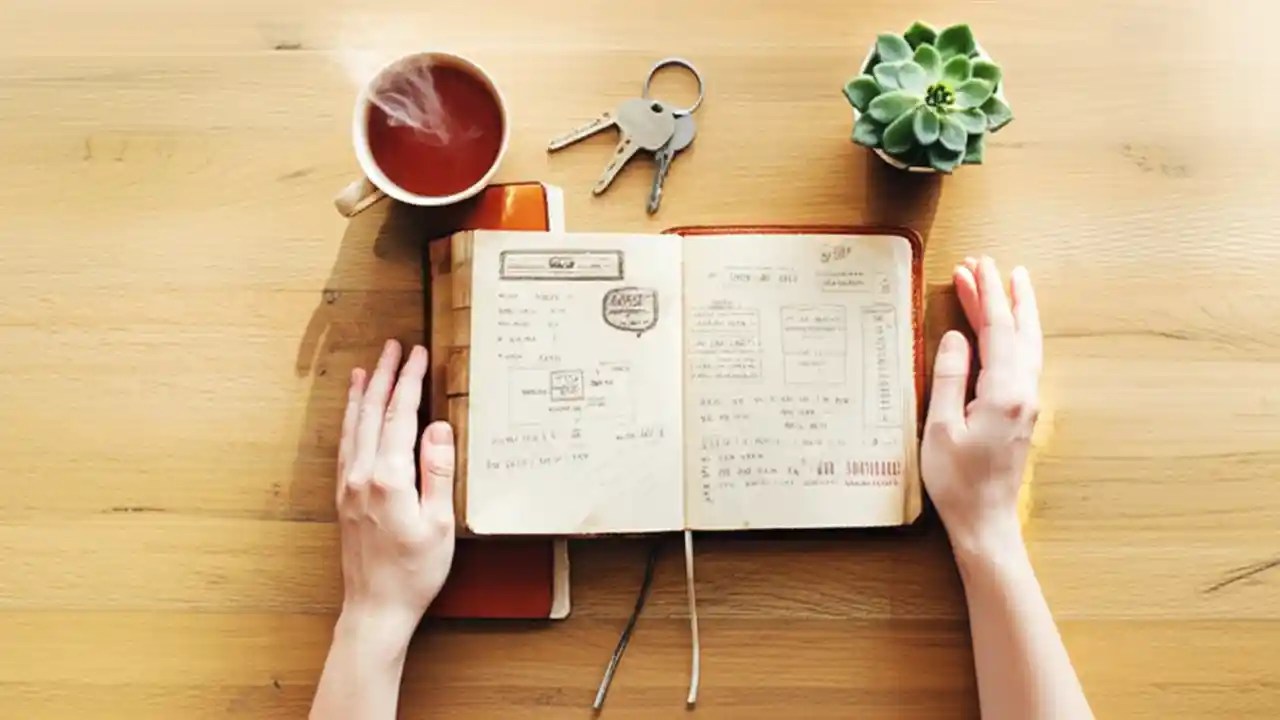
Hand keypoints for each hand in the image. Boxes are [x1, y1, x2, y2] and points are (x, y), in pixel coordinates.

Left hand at [336, 340, 455, 635]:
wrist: (376, 608)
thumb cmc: (415, 572)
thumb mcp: (440, 523)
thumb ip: (437, 472)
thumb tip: (437, 427)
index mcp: (390, 479)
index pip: (401, 416)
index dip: (410, 382)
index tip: (419, 355)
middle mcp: (363, 476)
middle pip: (374, 413)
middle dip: (386, 376)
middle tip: (395, 346)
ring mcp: (349, 486)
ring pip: (354, 427)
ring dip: (363, 394)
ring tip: (368, 367)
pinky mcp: (344, 498)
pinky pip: (345, 447)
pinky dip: (349, 422)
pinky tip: (353, 414)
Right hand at [922, 257, 1042, 558]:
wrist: (985, 522)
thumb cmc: (957, 481)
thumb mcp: (941, 426)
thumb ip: (949, 377)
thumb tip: (956, 337)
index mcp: (1004, 392)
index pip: (997, 330)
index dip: (986, 295)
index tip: (977, 266)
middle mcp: (1024, 392)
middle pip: (1018, 330)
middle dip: (1003, 295)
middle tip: (987, 264)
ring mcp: (1027, 402)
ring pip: (1027, 344)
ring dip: (1015, 312)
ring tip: (1007, 283)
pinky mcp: (1023, 413)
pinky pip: (1024, 360)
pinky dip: (1015, 335)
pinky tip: (1006, 331)